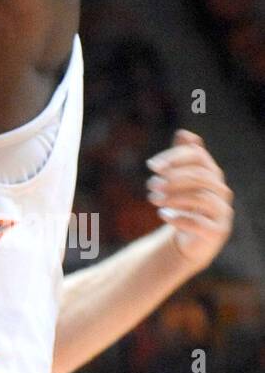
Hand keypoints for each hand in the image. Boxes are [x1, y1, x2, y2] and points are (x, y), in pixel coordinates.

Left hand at [146, 130, 234, 271]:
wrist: (190, 239)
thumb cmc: (184, 204)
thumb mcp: (180, 180)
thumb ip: (182, 157)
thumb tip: (184, 133)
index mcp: (212, 174)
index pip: (198, 156)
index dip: (175, 157)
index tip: (152, 165)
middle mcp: (221, 191)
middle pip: (200, 176)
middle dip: (173, 178)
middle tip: (151, 185)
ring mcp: (221, 212)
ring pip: (201, 198)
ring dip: (173, 197)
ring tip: (153, 199)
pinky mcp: (216, 232)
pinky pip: (200, 223)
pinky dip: (179, 217)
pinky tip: (163, 215)